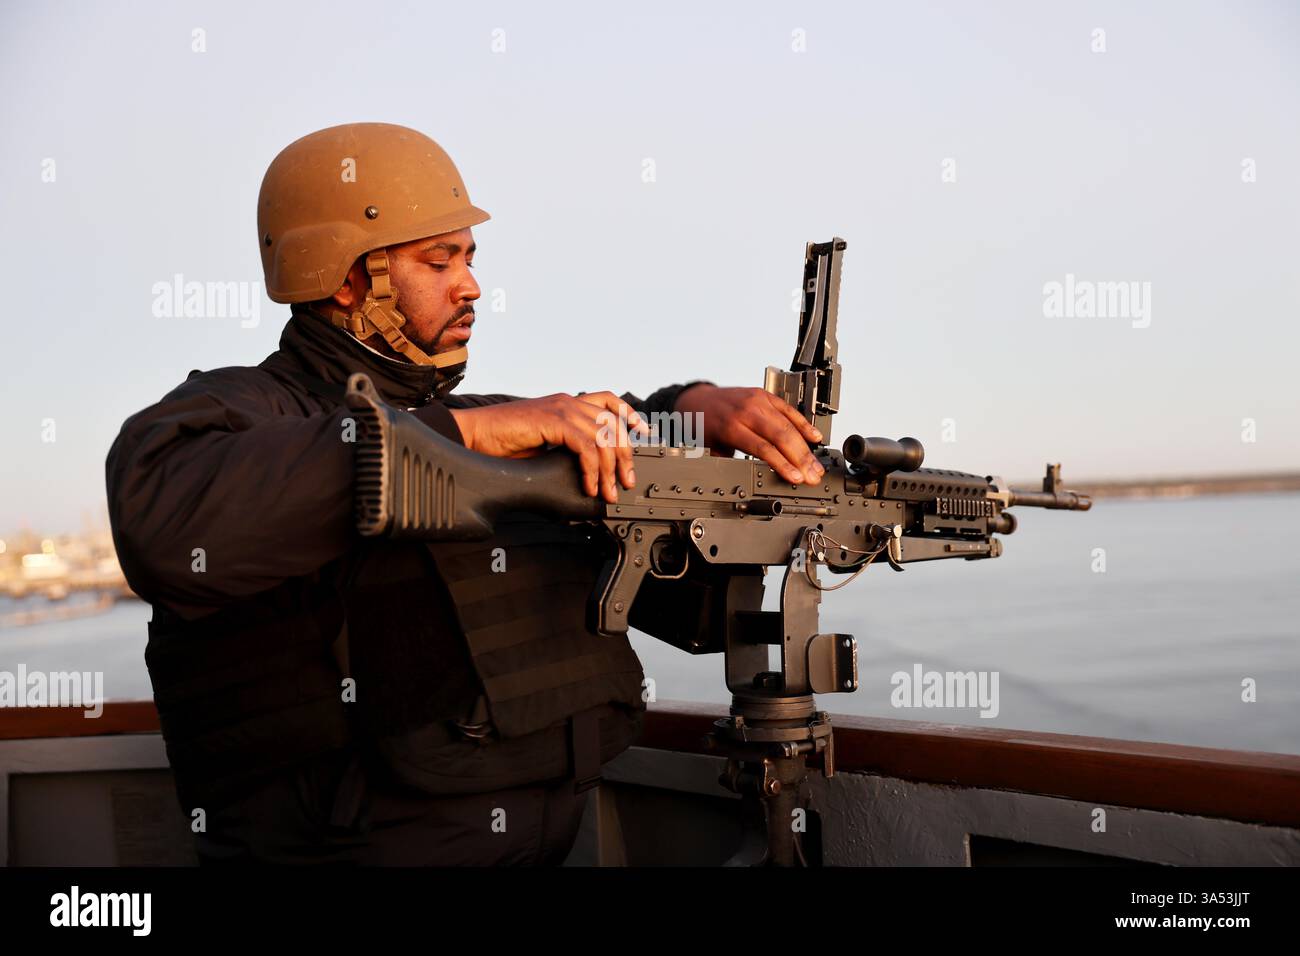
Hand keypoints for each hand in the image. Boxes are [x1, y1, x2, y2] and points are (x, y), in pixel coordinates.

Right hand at [449, 392, 648, 502]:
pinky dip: (592, 469)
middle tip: (626, 481)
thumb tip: (587, 471)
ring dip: (610, 469)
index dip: (629, 415)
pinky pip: (586, 446)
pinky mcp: (554, 420)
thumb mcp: (544, 444)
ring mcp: (562, 408)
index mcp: (567, 403)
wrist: (476, 434)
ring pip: (603, 437)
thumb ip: (566, 449)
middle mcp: (569, 401)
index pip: (609, 401)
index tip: (642, 434)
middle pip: (613, 424)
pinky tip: (589, 484)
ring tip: (608, 491)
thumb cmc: (503, 442)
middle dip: (625, 455)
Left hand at [673, 384, 824, 484]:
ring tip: (816, 465)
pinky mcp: (765, 395)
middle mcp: (746, 412)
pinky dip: (803, 424)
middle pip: (781, 437)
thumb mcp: (712, 450)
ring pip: (788, 425)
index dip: (782, 465)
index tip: (796, 478)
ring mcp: (757, 400)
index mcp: (731, 428)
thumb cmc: (706, 427)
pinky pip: (789, 409)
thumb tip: (751, 483)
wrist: (698, 401)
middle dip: (800, 459)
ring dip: (805, 447)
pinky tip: (815, 437)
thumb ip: (730, 465)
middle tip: (813, 476)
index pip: (763, 448)